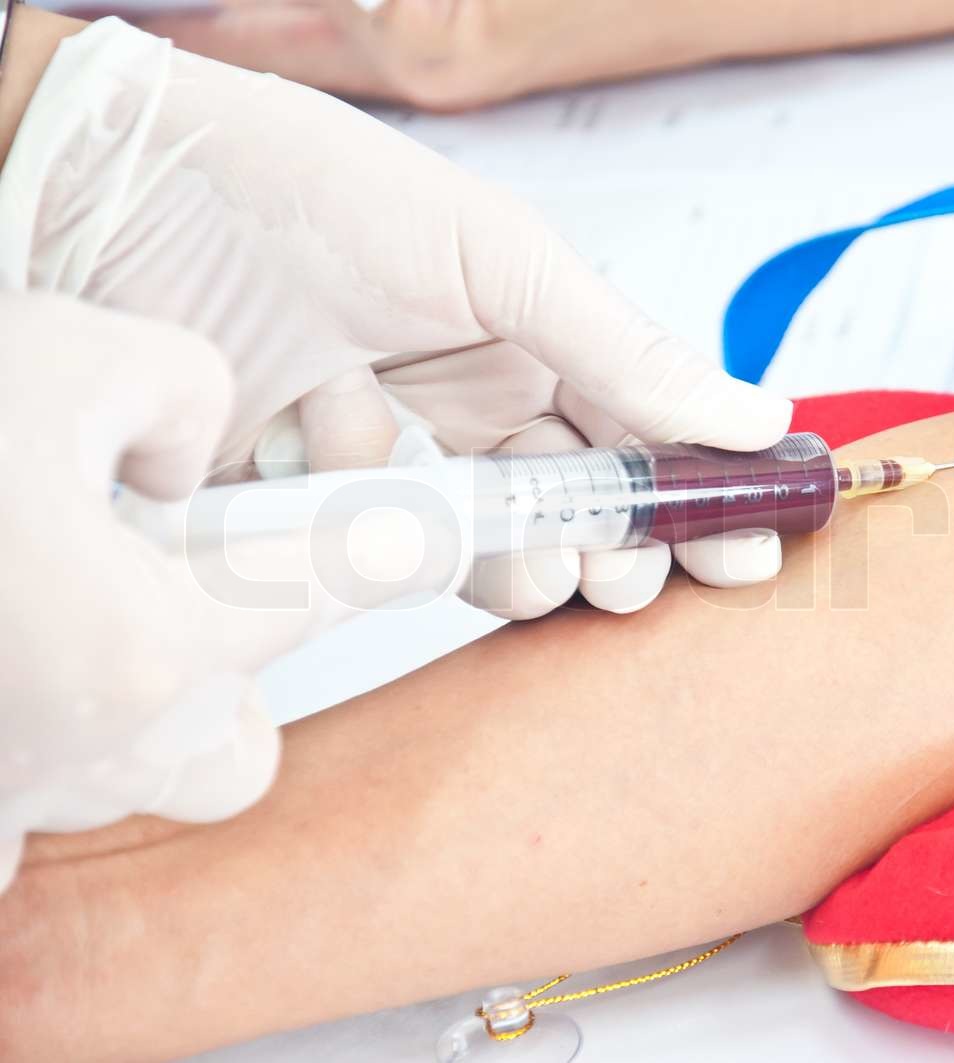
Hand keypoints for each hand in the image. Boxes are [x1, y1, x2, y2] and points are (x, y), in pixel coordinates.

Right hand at [0, 292, 448, 891]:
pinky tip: (30, 631)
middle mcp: (91, 750)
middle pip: (241, 732)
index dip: (376, 543)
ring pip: (160, 770)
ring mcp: (17, 790)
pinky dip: (65, 722)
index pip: (334, 596)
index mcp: (148, 651)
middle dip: (234, 649)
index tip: (413, 525)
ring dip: (156, 696)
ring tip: (80, 591)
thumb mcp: (68, 353)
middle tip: (174, 559)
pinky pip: (59, 784)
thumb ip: (180, 388)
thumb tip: (192, 440)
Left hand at [4, 17, 790, 619]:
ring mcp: (397, 459)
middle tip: (628, 577)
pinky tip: (357, 481)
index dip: (694, 498)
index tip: (743, 555)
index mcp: (536, 342)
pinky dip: (384, 541)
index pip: (642, 435)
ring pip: (488, 548)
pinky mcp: (312, 507)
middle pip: (576, 508)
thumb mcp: (501, 259)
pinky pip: (377, 557)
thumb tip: (755, 418)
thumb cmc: (323, 195)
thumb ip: (624, 350)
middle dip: (616, 552)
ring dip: (524, 569)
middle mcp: (473, 406)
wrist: (132, 197)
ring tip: (540, 571)